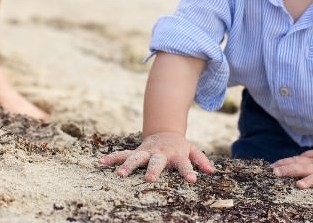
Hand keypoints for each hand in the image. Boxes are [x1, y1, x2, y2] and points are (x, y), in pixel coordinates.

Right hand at [99, 132, 214, 182]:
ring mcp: (147, 152)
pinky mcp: (136, 152)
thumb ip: (201, 160)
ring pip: (136, 158)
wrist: (165, 132)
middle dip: (153, 170)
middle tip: (149, 179)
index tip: (192, 180)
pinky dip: (113, 158)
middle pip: (157, 162)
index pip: (184, 164)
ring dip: (128, 165)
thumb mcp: (192, 150)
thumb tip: (211, 171)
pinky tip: (101, 163)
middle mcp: (160, 154)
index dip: (188, 172)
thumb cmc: (179, 147)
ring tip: (119, 174)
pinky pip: (123, 155)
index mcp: (176, 155)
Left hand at [271, 146, 312, 192]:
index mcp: (312, 162)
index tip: (270, 168)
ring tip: (299, 185)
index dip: (283, 164)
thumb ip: (303, 158)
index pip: (295, 162)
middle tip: (276, 173)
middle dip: (289, 171)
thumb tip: (286, 161)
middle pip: (302, 168)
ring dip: (309, 181)